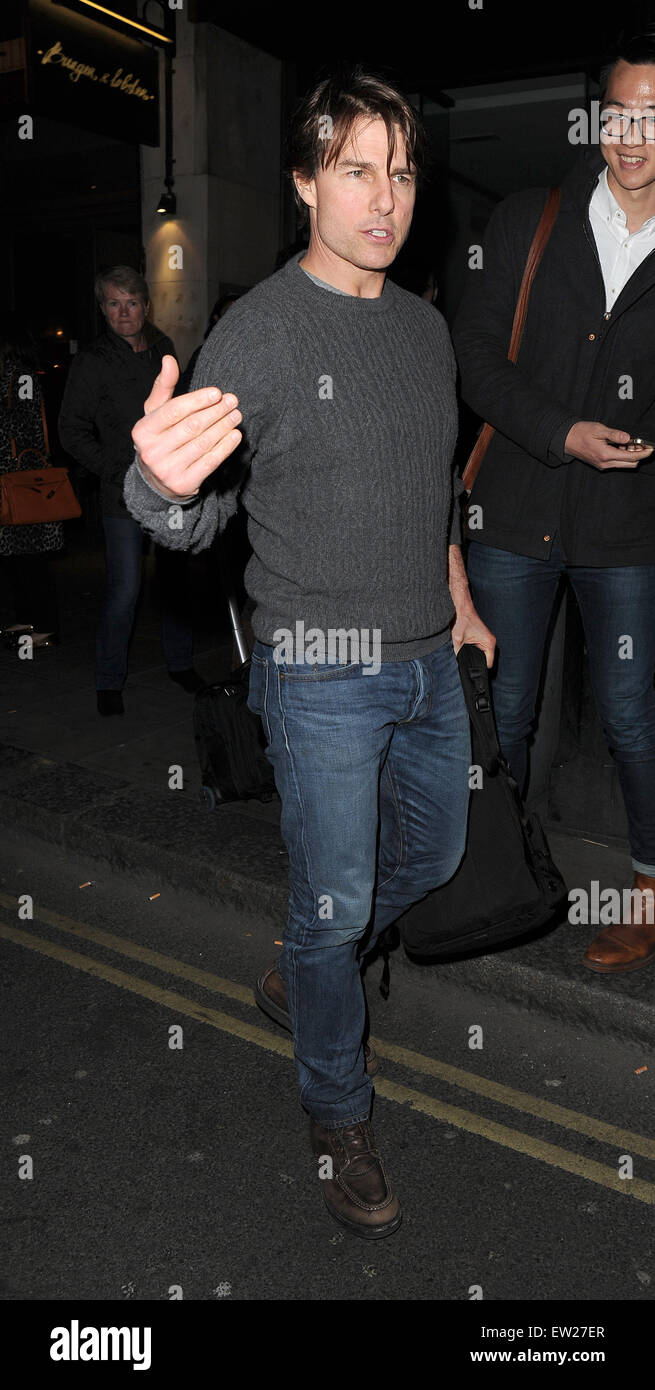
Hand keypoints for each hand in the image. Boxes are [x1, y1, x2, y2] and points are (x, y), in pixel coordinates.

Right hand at [131, 355, 242, 499]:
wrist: (156, 482)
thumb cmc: (159, 438)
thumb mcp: (155, 414)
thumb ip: (163, 387)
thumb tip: (169, 359)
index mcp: (142, 431)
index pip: (173, 411)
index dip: (197, 400)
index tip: (217, 393)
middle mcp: (152, 451)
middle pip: (191, 426)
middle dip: (215, 412)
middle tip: (232, 402)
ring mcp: (167, 470)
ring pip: (202, 444)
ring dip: (223, 427)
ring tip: (236, 415)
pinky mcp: (183, 484)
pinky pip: (209, 463)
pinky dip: (224, 448)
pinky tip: (235, 435)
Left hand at [451, 606, 495, 668]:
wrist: (465, 610)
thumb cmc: (463, 622)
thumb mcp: (458, 639)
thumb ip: (458, 652)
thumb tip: (459, 662)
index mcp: (489, 643)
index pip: (489, 663)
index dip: (480, 668)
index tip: (473, 671)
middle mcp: (491, 642)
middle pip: (487, 660)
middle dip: (478, 663)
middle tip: (468, 666)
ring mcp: (489, 641)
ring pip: (485, 656)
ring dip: (477, 658)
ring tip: (469, 660)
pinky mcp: (485, 639)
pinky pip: (483, 650)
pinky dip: (477, 653)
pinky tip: (470, 653)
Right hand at [564, 421, 652, 469]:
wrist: (566, 439)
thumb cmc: (581, 432)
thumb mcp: (599, 429)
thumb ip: (615, 434)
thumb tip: (628, 438)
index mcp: (605, 454)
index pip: (631, 457)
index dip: (643, 453)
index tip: (651, 448)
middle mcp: (605, 463)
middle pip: (630, 463)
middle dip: (638, 455)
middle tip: (640, 443)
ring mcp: (603, 465)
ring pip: (624, 464)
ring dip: (630, 455)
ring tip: (628, 443)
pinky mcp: (600, 464)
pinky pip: (616, 463)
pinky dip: (622, 456)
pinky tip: (619, 446)